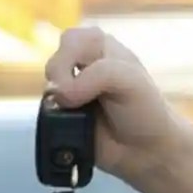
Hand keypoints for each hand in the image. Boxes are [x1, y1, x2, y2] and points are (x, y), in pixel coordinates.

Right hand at [44, 26, 182, 181]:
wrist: (146, 153)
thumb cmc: (145, 110)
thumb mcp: (129, 79)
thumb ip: (97, 75)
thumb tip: (58, 94)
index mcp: (100, 48)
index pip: (71, 40)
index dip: (69, 58)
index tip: (83, 81)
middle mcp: (83, 66)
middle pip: (53, 61)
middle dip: (60, 79)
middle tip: (74, 99)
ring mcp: (71, 93)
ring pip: (47, 87)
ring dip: (56, 101)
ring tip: (75, 113)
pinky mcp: (63, 118)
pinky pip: (45, 113)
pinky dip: (51, 118)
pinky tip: (67, 124)